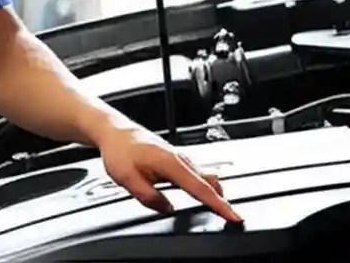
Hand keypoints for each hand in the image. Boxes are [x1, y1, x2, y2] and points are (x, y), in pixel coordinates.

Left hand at [97, 127, 242, 222]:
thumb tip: (166, 209)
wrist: (115, 132)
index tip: (234, 216)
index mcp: (171, 163)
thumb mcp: (126, 178)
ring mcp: (181, 157)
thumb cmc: (119, 151)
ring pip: (206, 178)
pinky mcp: (177, 159)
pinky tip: (205, 195)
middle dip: (223, 201)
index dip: (219, 205)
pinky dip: (206, 186)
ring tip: (222, 210)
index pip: (201, 189)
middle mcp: (181, 159)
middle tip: (233, 218)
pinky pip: (198, 174)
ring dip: (215, 194)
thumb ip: (147, 196)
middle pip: (210, 183)